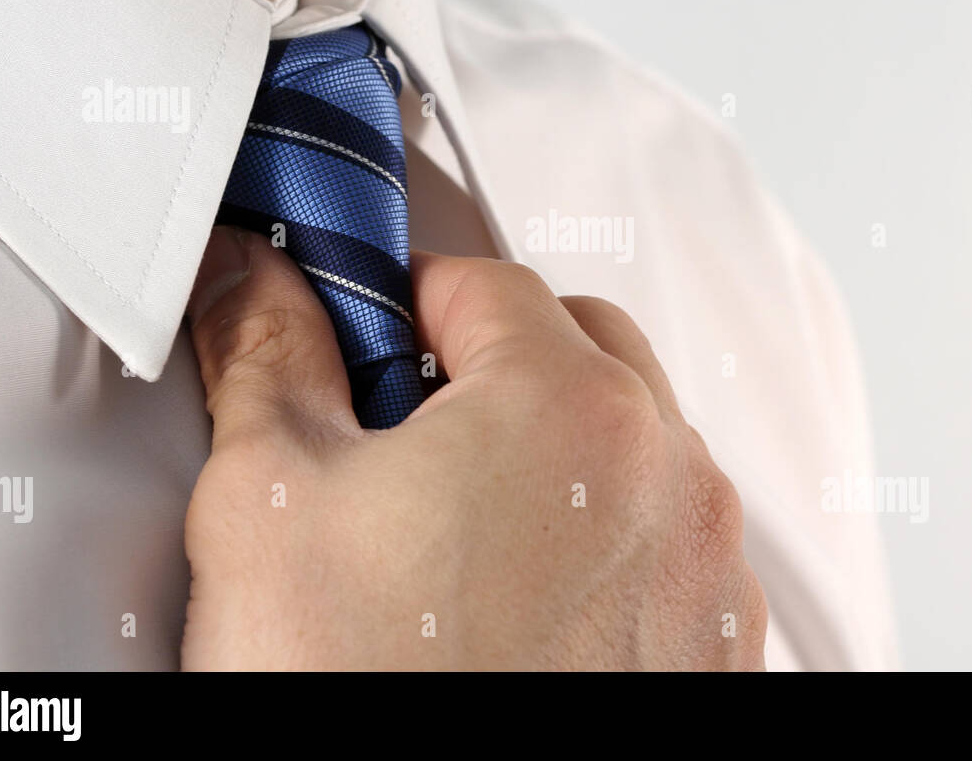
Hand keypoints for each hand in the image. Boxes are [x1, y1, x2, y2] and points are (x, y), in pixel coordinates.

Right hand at [180, 227, 766, 669]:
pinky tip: (522, 591)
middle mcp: (665, 471)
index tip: (364, 336)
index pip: (482, 281)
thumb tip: (257, 285)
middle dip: (489, 360)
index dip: (401, 301)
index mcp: (567, 406)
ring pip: (633, 434)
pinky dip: (606, 527)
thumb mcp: (272, 499)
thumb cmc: (364, 690)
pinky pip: (667, 530)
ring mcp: (703, 560)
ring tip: (459, 522)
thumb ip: (268, 356)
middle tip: (404, 426)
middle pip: (575, 342)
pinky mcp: (714, 638)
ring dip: (555, 442)